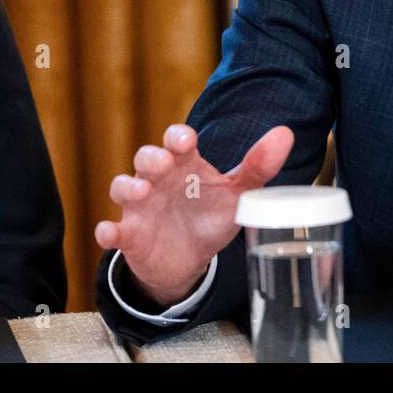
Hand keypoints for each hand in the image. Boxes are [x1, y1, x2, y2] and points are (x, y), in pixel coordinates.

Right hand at [94, 123, 294, 306]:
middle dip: (151, 158)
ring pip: (123, 187)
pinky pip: (110, 230)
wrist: (190, 259)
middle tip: (164, 164)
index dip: (177, 136)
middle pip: (145, 158)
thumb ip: (259, 166)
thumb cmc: (211, 215)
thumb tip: (285, 134)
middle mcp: (158, 179)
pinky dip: (107, 231)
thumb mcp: (238, 194)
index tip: (185, 139)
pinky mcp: (129, 235)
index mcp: (185, 164)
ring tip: (141, 191)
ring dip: (128, 186)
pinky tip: (109, 233)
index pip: (176, 141)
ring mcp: (140, 207)